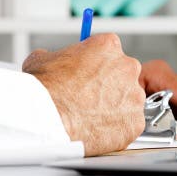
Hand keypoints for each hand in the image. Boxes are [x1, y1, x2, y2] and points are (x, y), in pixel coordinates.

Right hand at [23, 34, 145, 156]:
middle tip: (89, 97)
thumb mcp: (42, 58)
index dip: (97, 64)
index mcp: (108, 46)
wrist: (48, 119)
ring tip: (90, 116)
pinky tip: (97, 129)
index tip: (89, 74)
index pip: (110, 51)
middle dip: (109, 85)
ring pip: (128, 101)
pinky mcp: (135, 122)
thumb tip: (53, 60)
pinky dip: (117, 129)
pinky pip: (130, 124)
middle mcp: (127, 67)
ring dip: (114, 107)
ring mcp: (134, 96)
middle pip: (123, 74)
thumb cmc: (46, 89)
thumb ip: (56, 56)